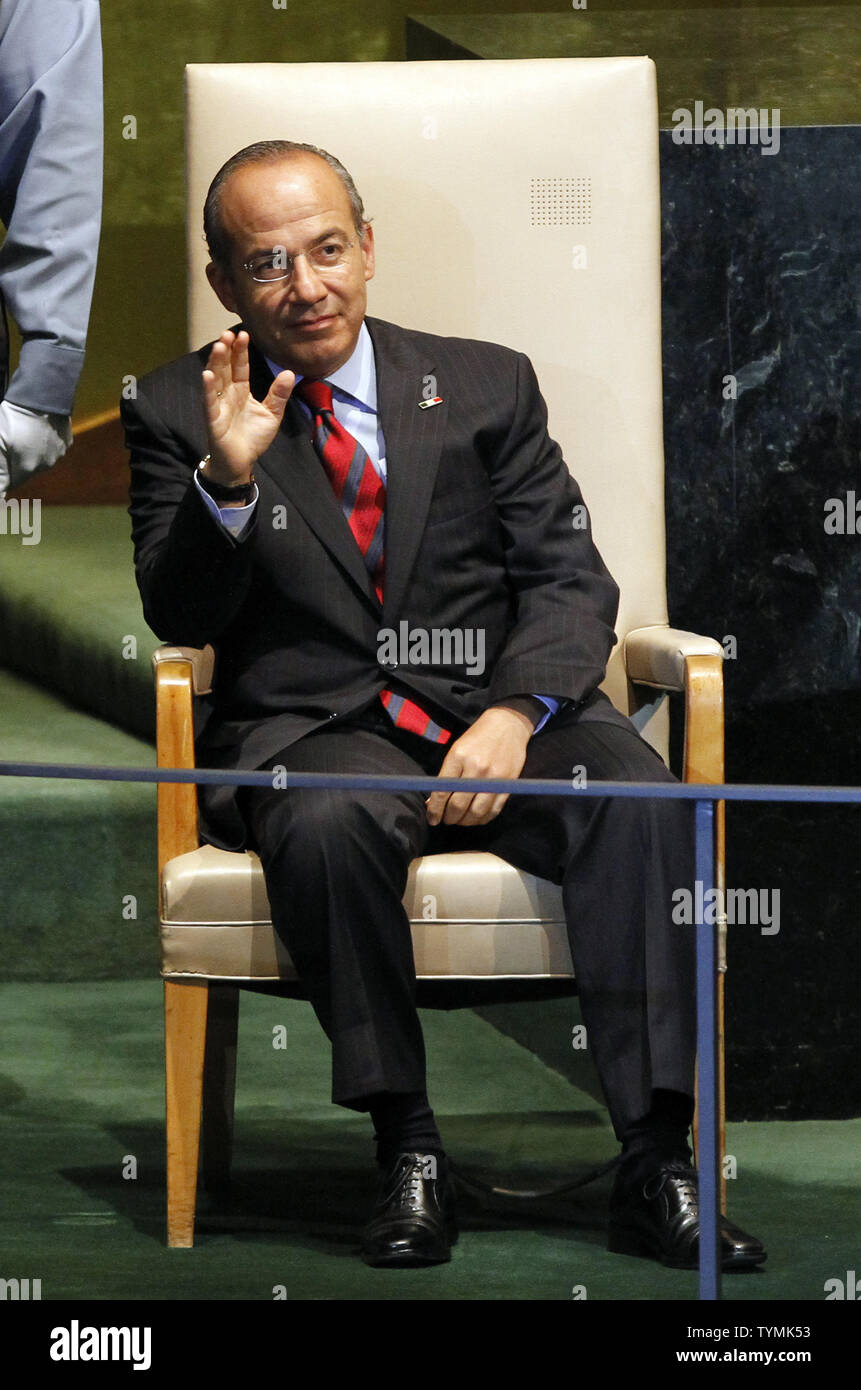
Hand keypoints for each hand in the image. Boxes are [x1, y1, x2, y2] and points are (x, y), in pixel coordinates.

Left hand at [0, 401, 71, 492]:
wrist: (43, 395)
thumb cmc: (15, 417)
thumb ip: (0, 467)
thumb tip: (2, 489)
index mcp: (26, 468)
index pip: (10, 483)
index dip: (4, 480)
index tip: (4, 472)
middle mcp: (44, 465)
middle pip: (24, 471)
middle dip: (15, 463)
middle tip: (8, 444)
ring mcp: (57, 454)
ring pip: (39, 459)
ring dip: (29, 452)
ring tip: (23, 433)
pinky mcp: (65, 443)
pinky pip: (51, 448)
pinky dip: (43, 442)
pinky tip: (37, 429)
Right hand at [202, 329, 294, 482]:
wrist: (242, 462)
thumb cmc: (253, 438)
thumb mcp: (272, 414)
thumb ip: (278, 395)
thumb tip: (289, 373)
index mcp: (241, 391)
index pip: (240, 367)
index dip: (241, 352)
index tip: (244, 334)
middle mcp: (228, 394)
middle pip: (226, 368)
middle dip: (227, 351)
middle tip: (228, 333)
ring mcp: (219, 405)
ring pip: (216, 380)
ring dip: (216, 363)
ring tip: (219, 346)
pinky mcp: (213, 420)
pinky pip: (209, 402)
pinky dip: (208, 389)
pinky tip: (208, 374)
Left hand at [425, 705, 533, 826]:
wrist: (508, 725)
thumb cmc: (478, 737)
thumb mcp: (457, 750)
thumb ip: (446, 776)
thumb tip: (433, 803)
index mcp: (458, 757)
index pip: (442, 792)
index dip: (435, 810)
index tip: (432, 819)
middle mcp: (476, 768)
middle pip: (458, 805)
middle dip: (449, 818)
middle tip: (446, 820)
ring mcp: (493, 778)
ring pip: (476, 812)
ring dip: (465, 821)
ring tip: (460, 820)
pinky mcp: (507, 784)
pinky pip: (493, 811)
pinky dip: (482, 819)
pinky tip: (476, 817)